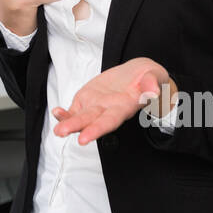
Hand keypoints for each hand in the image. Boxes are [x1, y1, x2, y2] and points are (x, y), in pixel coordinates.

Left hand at [52, 57, 172, 144]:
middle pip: (91, 120)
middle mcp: (109, 109)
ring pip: (81, 117)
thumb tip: (152, 91)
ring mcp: (97, 105)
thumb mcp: (155, 75)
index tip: (84, 138)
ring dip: (68, 123)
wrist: (139, 74)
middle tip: (61, 132)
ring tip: (57, 130)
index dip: (97, 128)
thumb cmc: (148, 78)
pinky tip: (57, 113)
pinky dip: (65, 114)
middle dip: (77, 127)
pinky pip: (75, 109)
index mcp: (125, 106)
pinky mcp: (88, 99)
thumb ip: (152, 82)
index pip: (110, 120)